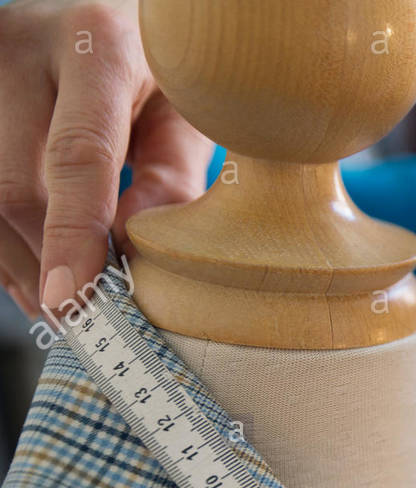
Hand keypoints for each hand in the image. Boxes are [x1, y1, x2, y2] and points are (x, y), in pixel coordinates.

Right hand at [0, 0, 211, 318]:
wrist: (109, 14)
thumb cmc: (162, 66)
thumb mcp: (189, 112)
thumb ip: (171, 177)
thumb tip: (135, 251)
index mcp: (98, 44)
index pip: (78, 153)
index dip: (74, 234)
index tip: (74, 297)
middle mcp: (23, 48)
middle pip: (15, 184)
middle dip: (46, 264)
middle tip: (83, 321)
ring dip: (19, 263)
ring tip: (60, 308)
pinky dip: (2, 243)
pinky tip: (33, 274)